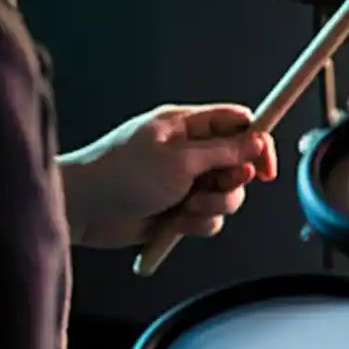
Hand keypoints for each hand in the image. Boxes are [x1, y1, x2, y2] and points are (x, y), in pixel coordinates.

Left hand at [60, 104, 276, 247]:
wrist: (82, 210)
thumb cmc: (120, 174)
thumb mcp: (179, 159)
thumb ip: (223, 151)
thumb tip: (258, 141)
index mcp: (186, 126)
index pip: (238, 125)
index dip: (258, 144)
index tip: (266, 168)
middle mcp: (188, 152)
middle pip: (238, 164)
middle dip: (233, 182)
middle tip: (217, 185)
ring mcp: (184, 182)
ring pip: (227, 195)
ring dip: (215, 206)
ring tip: (188, 208)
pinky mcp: (179, 210)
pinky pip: (210, 219)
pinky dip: (198, 224)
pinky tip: (176, 224)